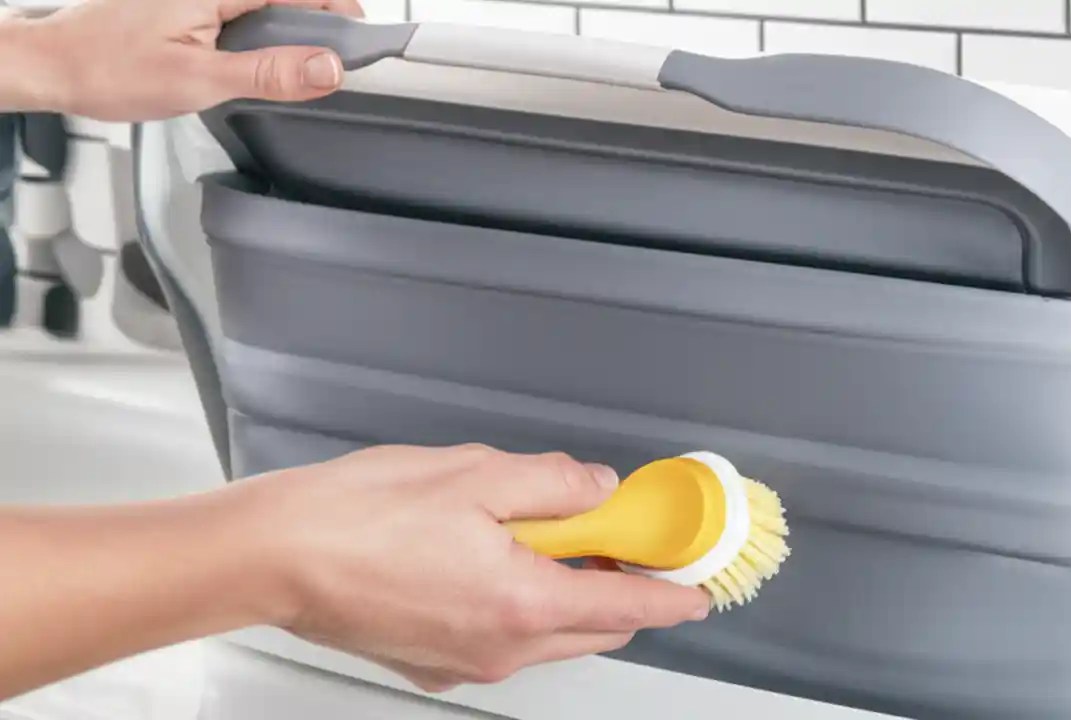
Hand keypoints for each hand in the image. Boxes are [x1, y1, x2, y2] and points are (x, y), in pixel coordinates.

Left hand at [11, 0, 364, 120]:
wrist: (51, 65)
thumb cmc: (106, 68)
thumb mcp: (198, 80)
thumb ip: (268, 73)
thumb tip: (327, 67)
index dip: (339, 8)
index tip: (364, 38)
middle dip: (319, 17)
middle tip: (339, 54)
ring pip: (262, 2)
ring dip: (290, 24)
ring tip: (308, 58)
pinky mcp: (184, 2)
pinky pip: (240, 8)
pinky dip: (261, 28)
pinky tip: (260, 56)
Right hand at [230, 444, 711, 691]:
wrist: (272, 556)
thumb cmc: (357, 515)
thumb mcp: (475, 474)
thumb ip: (555, 484)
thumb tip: (598, 489)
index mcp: (521, 603)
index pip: (629, 608)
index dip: (673, 596)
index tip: (698, 586)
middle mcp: (500, 647)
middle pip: (596, 628)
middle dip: (622, 589)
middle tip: (618, 537)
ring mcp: (464, 660)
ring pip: (550, 634)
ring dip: (568, 594)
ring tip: (548, 535)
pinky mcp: (432, 659)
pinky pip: (504, 638)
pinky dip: (521, 604)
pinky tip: (496, 557)